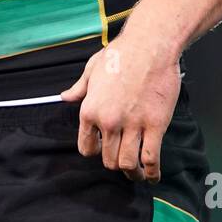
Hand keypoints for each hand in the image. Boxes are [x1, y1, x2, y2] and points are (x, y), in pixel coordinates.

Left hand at [59, 31, 180, 181]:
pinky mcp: (155, 125)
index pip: (86, 147)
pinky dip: (152, 172)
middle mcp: (108, 122)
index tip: (103, 150)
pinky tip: (153, 175)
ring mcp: (132, 125)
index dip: (95, 151)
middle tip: (123, 163)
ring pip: (127, 163)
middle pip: (107, 160)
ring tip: (137, 173)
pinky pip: (151, 157)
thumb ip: (79, 88)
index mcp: (89, 111)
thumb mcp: (92, 69)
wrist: (149, 46)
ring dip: (132, 173)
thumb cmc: (121, 54)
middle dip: (114, 164)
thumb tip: (66, 97)